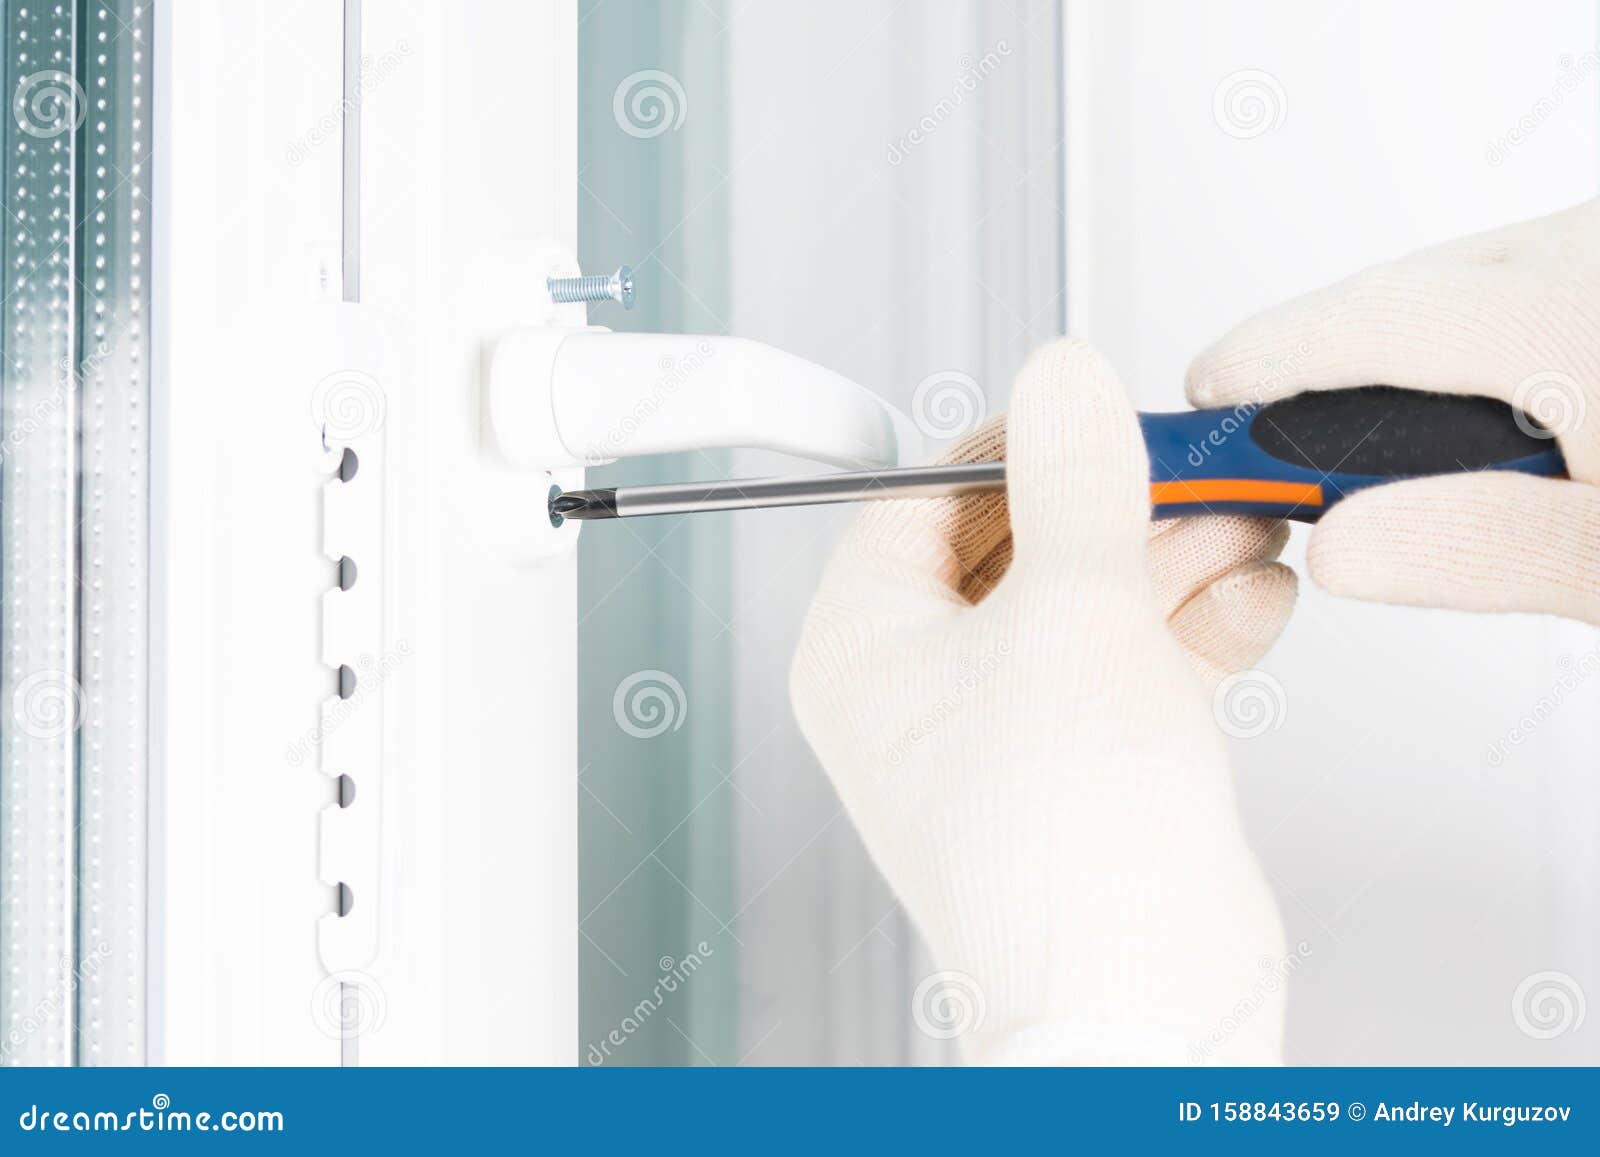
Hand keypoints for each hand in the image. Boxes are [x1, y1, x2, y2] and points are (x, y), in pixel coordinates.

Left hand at [791, 339, 1289, 1063]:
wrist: (1144, 1006)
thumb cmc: (1060, 854)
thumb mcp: (1073, 617)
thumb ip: (1074, 483)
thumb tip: (1060, 380)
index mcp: (862, 647)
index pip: (916, 499)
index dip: (1006, 443)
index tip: (1084, 408)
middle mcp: (920, 687)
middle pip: (1014, 542)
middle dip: (1115, 503)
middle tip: (1191, 467)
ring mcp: (1003, 726)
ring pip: (1083, 599)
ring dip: (1171, 558)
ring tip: (1246, 528)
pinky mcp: (1080, 762)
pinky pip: (1129, 661)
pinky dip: (1191, 627)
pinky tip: (1252, 600)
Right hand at [1187, 197, 1599, 622]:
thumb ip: (1482, 546)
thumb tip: (1344, 544)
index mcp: (1576, 320)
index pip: (1373, 320)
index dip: (1267, 358)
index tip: (1208, 393)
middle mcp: (1593, 249)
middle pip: (1412, 286)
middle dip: (1332, 356)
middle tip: (1280, 436)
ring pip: (1472, 273)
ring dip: (1417, 343)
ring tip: (1401, 436)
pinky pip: (1528, 270)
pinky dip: (1486, 327)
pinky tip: (1499, 394)